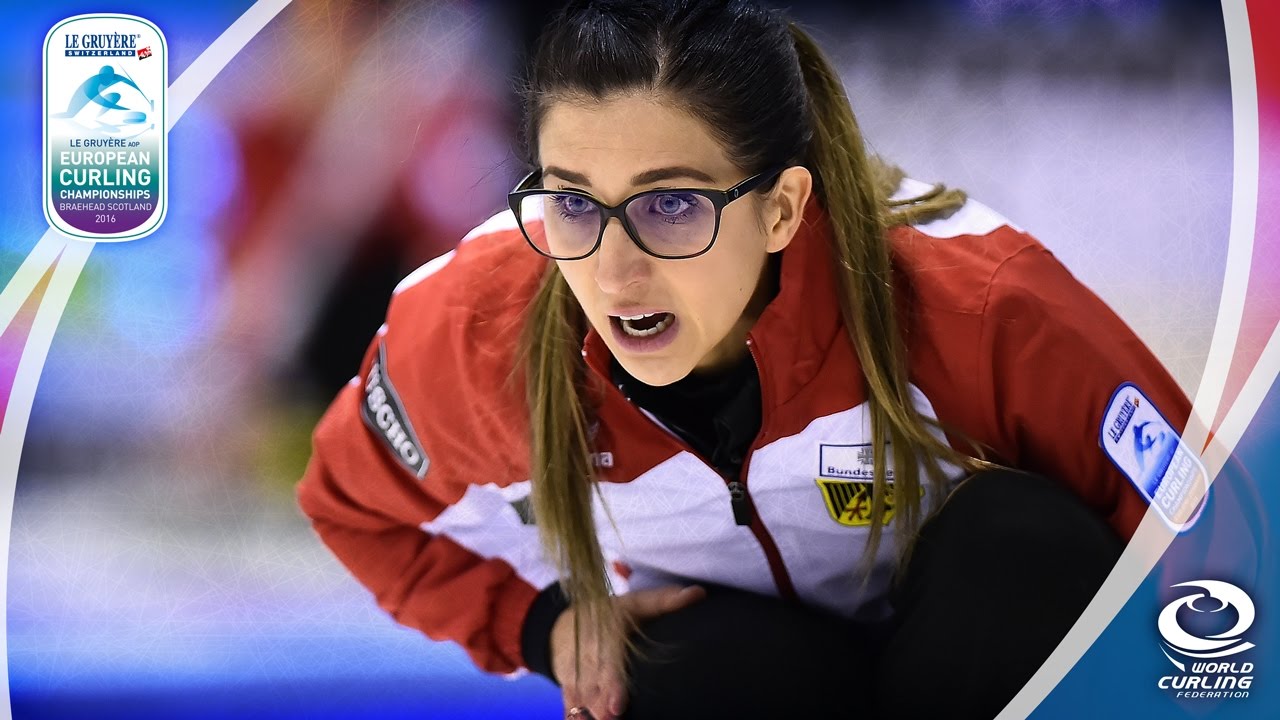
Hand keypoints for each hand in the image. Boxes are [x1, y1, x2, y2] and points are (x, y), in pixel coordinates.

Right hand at [555, 585, 705, 719]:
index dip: (613, 681)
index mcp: (606, 630)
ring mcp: (574, 669)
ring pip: (579, 691)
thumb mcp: (636, 603)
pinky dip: (573, 712)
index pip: (609, 656)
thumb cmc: (610, 616)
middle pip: (594, 678)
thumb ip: (665, 601)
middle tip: (612, 716)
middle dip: (601, 699)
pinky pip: (568, 700)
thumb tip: (698, 594)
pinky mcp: (566, 683)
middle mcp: (588, 651)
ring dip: (587, 709)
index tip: (619, 703)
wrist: (563, 623)